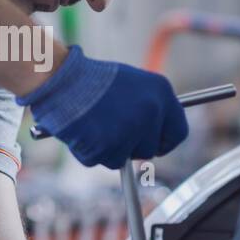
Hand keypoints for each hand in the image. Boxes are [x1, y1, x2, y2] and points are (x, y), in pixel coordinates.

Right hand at [17, 46, 187, 168]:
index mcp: (161, 92)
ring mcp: (131, 130)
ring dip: (108, 149)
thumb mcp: (130, 83)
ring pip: (124, 157)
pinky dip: (90, 152)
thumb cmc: (90, 80)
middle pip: (150, 149)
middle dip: (131, 146)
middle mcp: (152, 111)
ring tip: (93, 125)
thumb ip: (147, 107)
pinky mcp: (109, 146)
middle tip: (112, 132)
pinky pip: (103, 161)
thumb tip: (151, 133)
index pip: (178, 132)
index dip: (163, 141)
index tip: (152, 144)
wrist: (60, 79)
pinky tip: (82, 131)